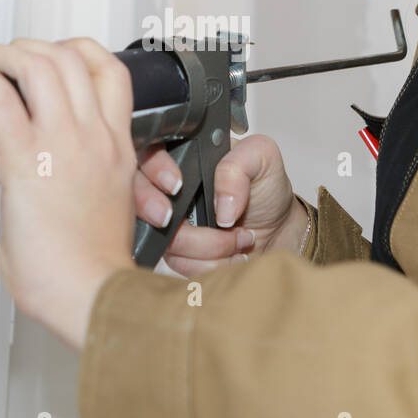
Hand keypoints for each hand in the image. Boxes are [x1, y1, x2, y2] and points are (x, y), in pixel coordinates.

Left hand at [0, 37, 136, 350]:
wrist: (94, 295)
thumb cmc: (95, 272)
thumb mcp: (105, 212)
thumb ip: (81, 186)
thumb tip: (44, 188)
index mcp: (117, 150)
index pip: (112, 74)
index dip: (81, 52)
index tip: (57, 56)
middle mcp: (94, 137)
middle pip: (71, 56)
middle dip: (35, 46)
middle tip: (9, 58)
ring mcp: (63, 143)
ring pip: (39, 63)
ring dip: (6, 53)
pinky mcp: (25, 160)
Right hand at [134, 134, 308, 275]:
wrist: (280, 231)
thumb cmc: (266, 189)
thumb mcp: (262, 157)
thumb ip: (239, 165)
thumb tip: (220, 205)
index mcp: (182, 155)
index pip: (146, 153)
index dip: (153, 170)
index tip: (176, 185)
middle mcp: (168, 190)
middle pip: (138, 199)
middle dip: (157, 211)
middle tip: (177, 217)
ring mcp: (169, 225)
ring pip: (165, 239)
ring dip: (208, 245)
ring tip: (238, 236)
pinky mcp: (178, 255)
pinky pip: (181, 264)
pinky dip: (212, 263)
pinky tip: (231, 253)